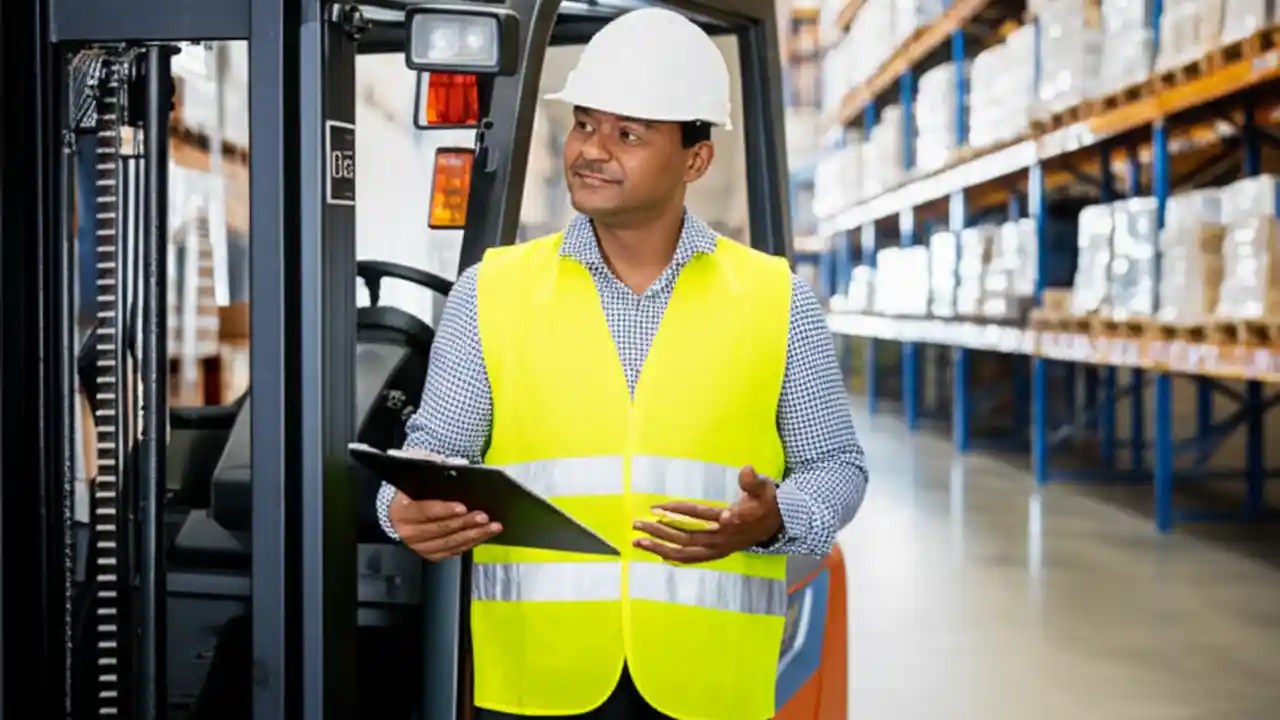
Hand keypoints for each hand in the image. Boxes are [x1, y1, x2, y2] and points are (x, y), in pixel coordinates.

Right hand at [388, 448, 499, 561]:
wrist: (400, 513)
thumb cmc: (412, 493)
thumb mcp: (417, 478)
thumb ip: (431, 472)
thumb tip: (455, 467)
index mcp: (403, 511)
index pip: (425, 511)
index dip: (445, 510)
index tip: (463, 507)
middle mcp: (409, 533)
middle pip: (441, 529)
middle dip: (465, 522)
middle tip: (484, 517)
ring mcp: (420, 546)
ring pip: (450, 543)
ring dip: (474, 534)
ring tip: (492, 527)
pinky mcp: (431, 554)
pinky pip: (454, 550)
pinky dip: (471, 542)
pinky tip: (484, 534)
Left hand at [632, 465, 782, 563]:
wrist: (774, 524)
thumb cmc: (764, 502)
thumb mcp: (763, 488)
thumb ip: (752, 480)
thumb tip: (746, 469)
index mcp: (731, 520)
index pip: (699, 514)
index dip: (678, 510)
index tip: (658, 506)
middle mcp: (721, 538)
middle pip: (686, 537)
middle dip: (660, 531)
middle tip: (639, 524)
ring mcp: (717, 549)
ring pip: (685, 552)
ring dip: (660, 548)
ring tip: (639, 541)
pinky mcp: (716, 554)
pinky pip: (691, 559)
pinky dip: (672, 557)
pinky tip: (656, 552)